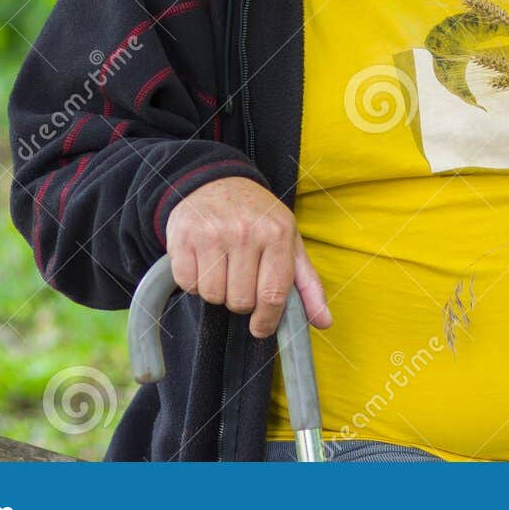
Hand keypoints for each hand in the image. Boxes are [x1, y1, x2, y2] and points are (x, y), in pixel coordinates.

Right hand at [166, 176, 331, 337]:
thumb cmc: (259, 217)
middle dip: (242, 301)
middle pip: (241, 301)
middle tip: (242, 281)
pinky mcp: (183, 237)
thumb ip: (308, 284)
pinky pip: (188, 284)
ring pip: (213, 296)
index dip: (267, 320)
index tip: (261, 328)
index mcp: (277, 234)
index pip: (273, 295)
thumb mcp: (290, 241)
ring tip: (224, 269)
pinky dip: (195, 283)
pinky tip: (204, 263)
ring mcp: (212, 234)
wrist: (217, 181)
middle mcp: (245, 232)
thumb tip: (325, 322)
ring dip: (218, 292)